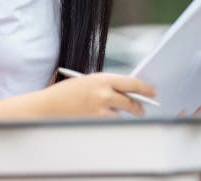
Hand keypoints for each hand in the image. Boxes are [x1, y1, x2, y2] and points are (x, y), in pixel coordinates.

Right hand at [40, 73, 155, 117]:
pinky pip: (112, 122)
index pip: (131, 83)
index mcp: (102, 78)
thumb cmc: (66, 93)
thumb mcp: (88, 82)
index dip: (145, 88)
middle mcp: (104, 93)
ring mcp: (100, 109)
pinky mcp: (96, 122)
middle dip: (139, 106)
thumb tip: (126, 92)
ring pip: (122, 114)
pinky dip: (113, 120)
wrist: (48, 106)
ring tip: (130, 114)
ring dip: (127, 115)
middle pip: (131, 100)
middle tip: (143, 108)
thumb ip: (106, 85)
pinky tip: (111, 118)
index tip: (152, 91)